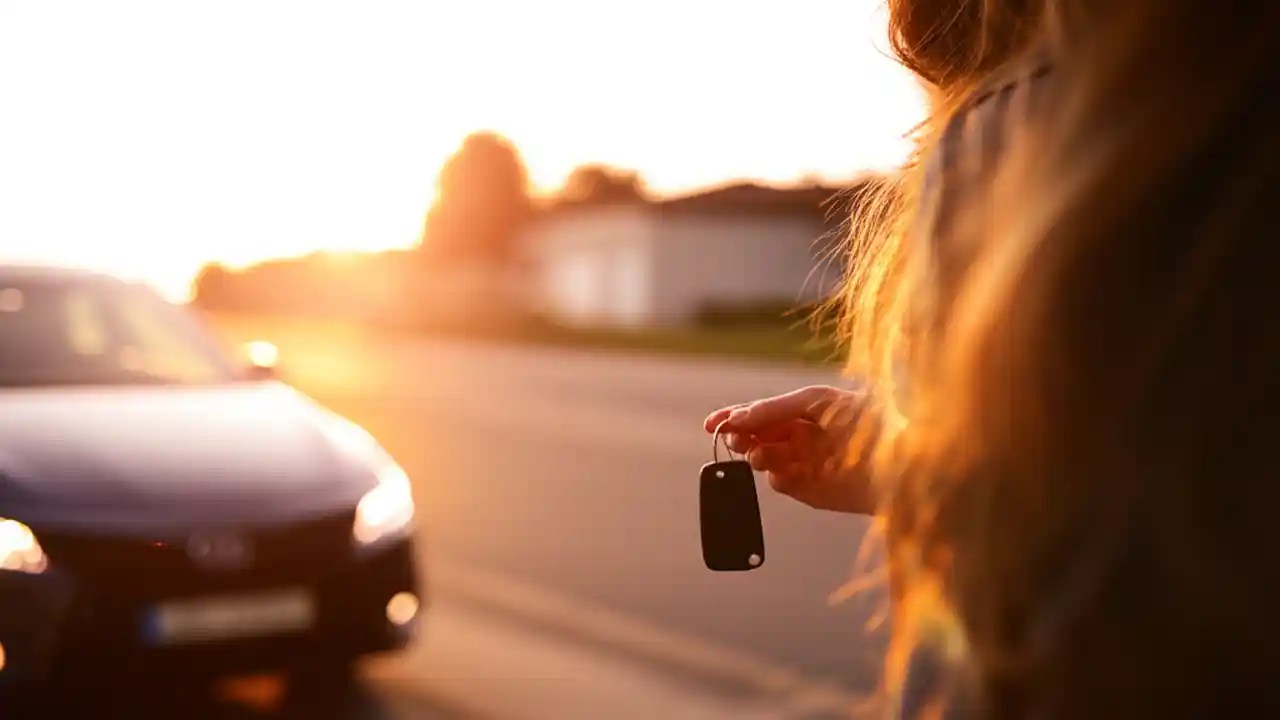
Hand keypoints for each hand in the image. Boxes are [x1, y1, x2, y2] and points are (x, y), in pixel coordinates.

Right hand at [703, 385, 876, 513]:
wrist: (904, 461)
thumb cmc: (866, 420)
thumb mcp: (816, 401)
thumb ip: (773, 408)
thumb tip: (736, 419)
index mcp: (804, 412)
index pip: (760, 413)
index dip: (733, 417)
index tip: (711, 425)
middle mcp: (803, 438)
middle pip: (757, 437)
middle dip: (741, 437)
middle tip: (736, 440)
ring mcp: (806, 465)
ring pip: (765, 462)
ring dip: (756, 457)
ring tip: (761, 455)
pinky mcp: (813, 491)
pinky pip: (781, 484)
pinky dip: (776, 478)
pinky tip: (783, 473)